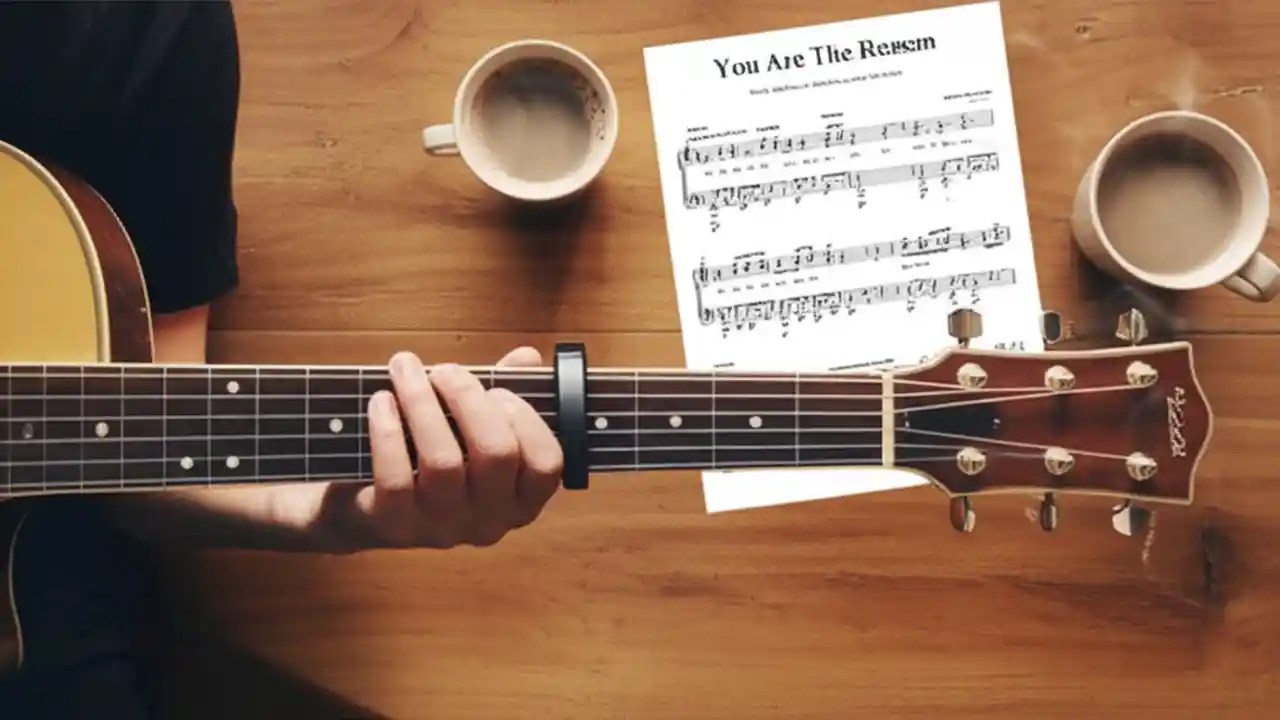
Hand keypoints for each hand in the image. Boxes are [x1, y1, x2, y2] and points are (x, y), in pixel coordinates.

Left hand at [337, 347, 562, 549]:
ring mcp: (444, 527)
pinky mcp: (397, 525)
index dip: (524, 417)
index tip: (496, 389)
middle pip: (496, 452)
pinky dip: (387, 430)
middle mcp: (490, 520)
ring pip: (443, 461)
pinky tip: (382, 401)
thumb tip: (526, 356)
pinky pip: (396, 476)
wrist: (372, 510)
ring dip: (422, 402)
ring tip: (406, 371)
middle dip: (467, 396)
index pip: (546, 462)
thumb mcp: (477, 429)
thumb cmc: (438, 458)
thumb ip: (506, 396)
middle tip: (444, 371)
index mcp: (522, 498)